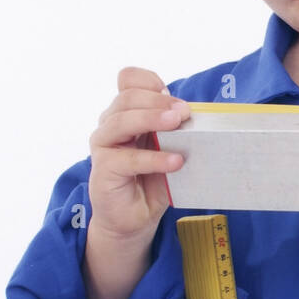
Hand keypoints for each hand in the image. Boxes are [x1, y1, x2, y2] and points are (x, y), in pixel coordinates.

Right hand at [86, 66, 190, 241]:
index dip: (147, 80)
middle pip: (126, 97)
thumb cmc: (151, 180)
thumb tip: (195, 116)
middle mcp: (110, 124)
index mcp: (126, 113)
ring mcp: (104, 146)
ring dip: (152, 119)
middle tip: (184, 111)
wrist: (134, 218)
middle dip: (157, 101)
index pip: (127, 80)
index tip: (169, 90)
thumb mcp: (168, 149)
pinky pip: (128, 158)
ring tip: (178, 124)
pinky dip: (154, 158)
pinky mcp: (104, 169)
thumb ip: (174, 130)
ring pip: (121, 121)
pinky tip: (174, 161)